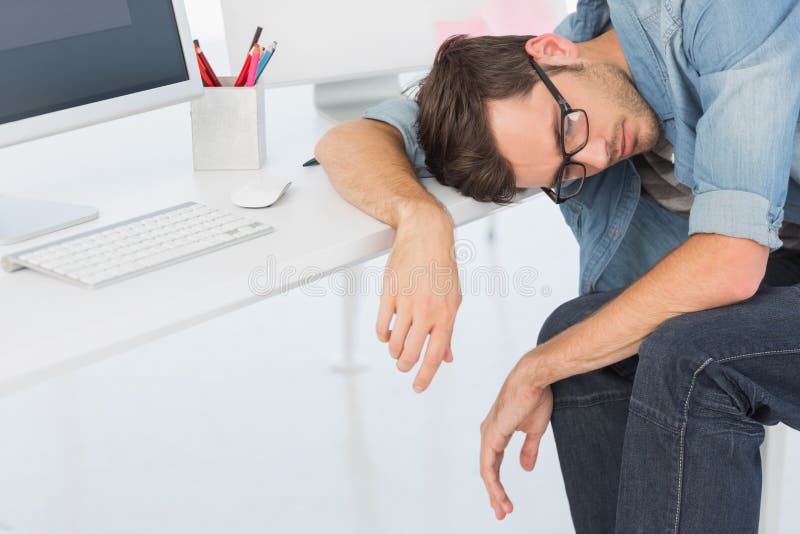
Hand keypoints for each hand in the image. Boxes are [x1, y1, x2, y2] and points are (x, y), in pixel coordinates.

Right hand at [377, 205, 460, 391]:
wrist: (426, 235)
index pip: (435, 355)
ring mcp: (405, 302)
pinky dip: (383, 335)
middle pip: (410, 353)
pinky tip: (387, 333)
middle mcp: (426, 311)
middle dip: (405, 366)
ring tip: (397, 347)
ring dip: (394, 351)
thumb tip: (448, 358)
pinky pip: (381, 326)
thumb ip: (449, 330)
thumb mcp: (454, 299)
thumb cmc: (443, 268)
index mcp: (446, 314)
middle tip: (403, 366)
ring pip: (394, 342)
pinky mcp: (388, 293)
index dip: (425, 376)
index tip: (418, 388)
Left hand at [479, 357, 552, 519]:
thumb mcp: (534, 430)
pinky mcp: (492, 435)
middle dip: (494, 493)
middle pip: (488, 469)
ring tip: (503, 509)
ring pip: (487, 471)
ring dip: (494, 492)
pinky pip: (488, 465)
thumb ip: (528, 449)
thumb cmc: (535, 397)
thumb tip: (525, 468)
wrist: (535, 378)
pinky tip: (499, 495)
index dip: (499, 483)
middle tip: (501, 513)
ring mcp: (488, 434)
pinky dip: (493, 482)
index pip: (495, 462)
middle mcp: (489, 433)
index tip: (506, 502)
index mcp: (497, 431)